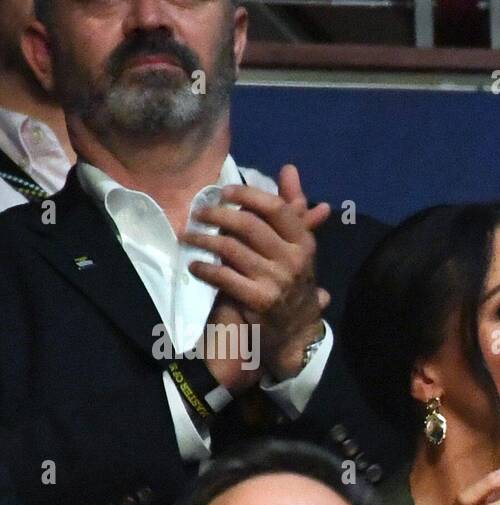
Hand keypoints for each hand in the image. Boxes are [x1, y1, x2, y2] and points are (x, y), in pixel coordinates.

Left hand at [182, 165, 332, 382]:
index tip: (223, 193)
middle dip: (217, 215)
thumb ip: (293, 208)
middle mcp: (293, 261)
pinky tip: (195, 267)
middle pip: (248, 225)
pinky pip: (223, 276)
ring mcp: (276, 281)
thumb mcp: (297, 246)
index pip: (276, 208)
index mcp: (304, 244)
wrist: (293, 334)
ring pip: (230, 248)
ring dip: (203, 240)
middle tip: (197, 214)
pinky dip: (204, 269)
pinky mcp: (259, 301)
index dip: (247, 196)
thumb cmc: (290, 283)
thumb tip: (288, 168)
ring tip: (188, 237)